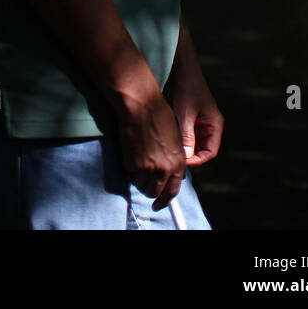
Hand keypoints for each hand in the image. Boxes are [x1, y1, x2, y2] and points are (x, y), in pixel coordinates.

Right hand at [115, 87, 186, 211]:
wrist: (141, 104)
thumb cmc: (157, 114)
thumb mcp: (174, 137)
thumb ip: (173, 157)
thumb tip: (168, 173)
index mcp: (178, 162)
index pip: (172, 190)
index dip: (165, 200)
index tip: (159, 204)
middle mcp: (165, 168)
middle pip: (154, 192)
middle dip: (148, 189)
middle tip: (143, 180)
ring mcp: (148, 167)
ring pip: (140, 185)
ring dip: (137, 177)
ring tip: (137, 158)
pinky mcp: (132, 163)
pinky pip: (129, 173)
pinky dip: (129, 166)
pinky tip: (131, 150)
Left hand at [170, 65, 223, 166]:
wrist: (182, 68)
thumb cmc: (187, 88)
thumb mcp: (185, 113)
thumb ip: (187, 136)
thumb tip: (185, 157)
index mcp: (215, 124)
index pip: (210, 152)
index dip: (197, 160)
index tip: (182, 162)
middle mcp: (211, 124)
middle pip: (202, 149)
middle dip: (190, 154)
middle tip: (174, 157)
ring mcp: (202, 121)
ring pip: (194, 142)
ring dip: (184, 146)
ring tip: (171, 149)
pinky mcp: (193, 117)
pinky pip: (189, 133)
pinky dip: (181, 137)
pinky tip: (170, 138)